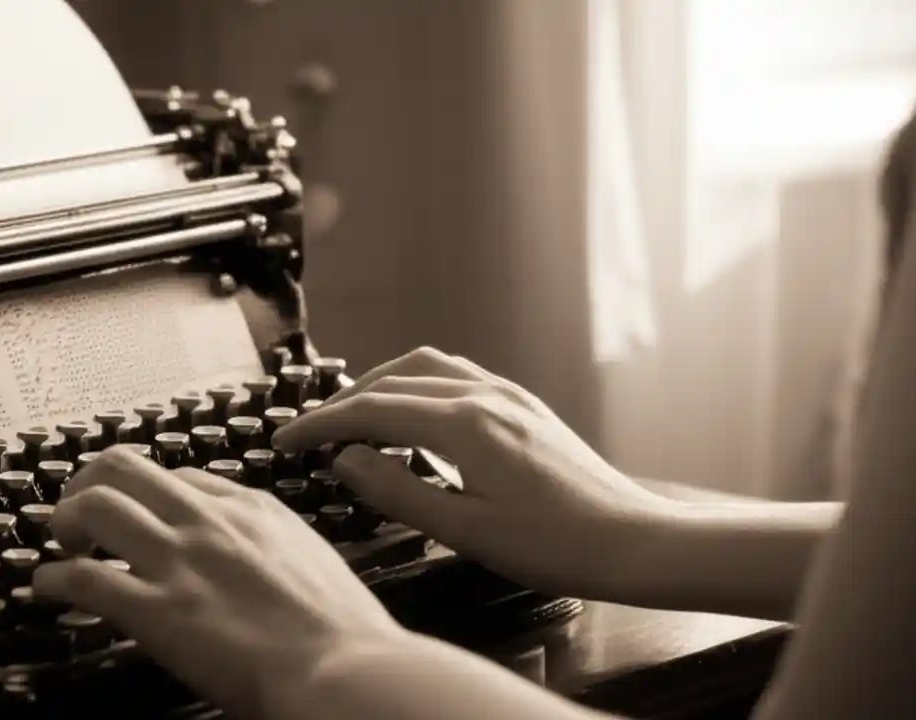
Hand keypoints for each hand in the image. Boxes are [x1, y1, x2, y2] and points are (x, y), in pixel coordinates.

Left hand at [31, 445, 409, 718]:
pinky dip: (52, 579)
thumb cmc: (342, 632)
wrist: (343, 671)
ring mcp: (178, 560)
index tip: (139, 511)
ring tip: (63, 544)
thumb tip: (258, 561)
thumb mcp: (312, 563)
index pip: (181, 476)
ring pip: (96, 506)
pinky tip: (46, 589)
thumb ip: (275, 550)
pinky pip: (83, 579)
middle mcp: (208, 521)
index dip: (149, 493)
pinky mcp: (155, 609)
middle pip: (125, 467)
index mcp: (252, 509)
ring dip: (67, 520)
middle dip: (91, 481)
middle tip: (81, 511)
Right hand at [272, 347, 676, 598]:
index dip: (320, 424)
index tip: (284, 441)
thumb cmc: (554, 546)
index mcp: (466, 425)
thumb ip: (396, 490)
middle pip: (392, 378)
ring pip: (424, 367)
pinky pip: (453, 376)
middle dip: (344, 402)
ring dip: (379, 387)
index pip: (371, 410)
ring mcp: (507, 395)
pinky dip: (414, 387)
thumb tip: (344, 459)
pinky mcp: (521, 404)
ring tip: (353, 422)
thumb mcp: (465, 531)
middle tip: (311, 436)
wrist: (631, 541)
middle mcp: (485, 395)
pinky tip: (409, 420)